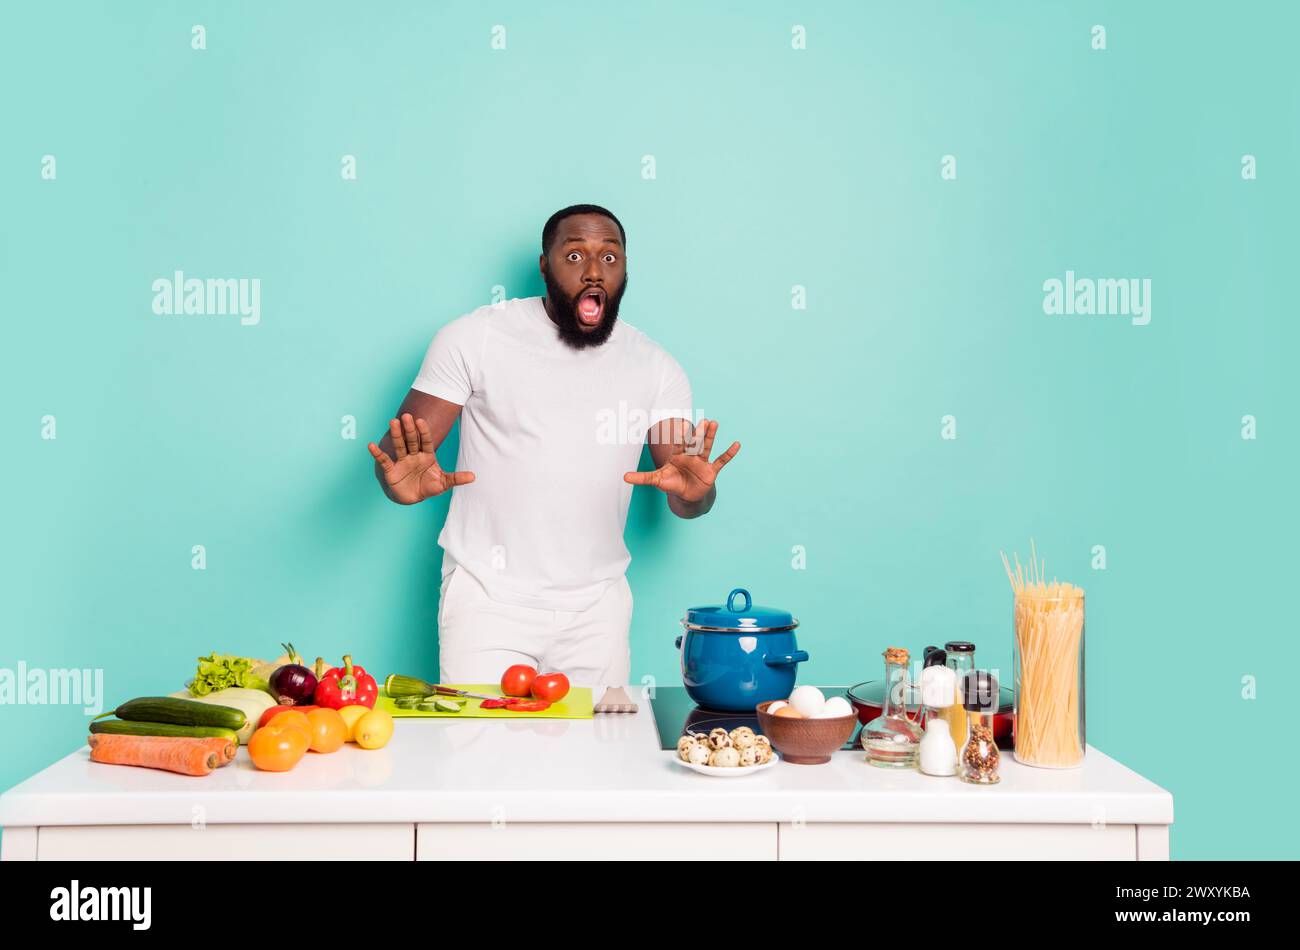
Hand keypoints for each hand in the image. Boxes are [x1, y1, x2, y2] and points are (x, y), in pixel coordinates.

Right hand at [368, 413, 473, 503]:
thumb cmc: (428, 486)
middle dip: (409, 429)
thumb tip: (473, 476)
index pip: (426, 441)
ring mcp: (401, 461)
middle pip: (411, 440)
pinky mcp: (391, 470)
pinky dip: (378, 454)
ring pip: (399, 445)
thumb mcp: (443, 483)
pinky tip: (371, 445)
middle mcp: (413, 455)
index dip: (423, 431)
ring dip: (396, 435)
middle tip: (406, 416)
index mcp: (426, 455)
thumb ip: (456, 478)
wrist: (412, 497)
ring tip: (392, 422)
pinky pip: (384, 460)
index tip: (420, 420)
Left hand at [623, 418, 739, 502]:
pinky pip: (721, 461)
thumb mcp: (656, 480)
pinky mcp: (711, 470)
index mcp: (678, 455)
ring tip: (715, 423)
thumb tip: (623, 477)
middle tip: (704, 420)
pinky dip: (729, 454)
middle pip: (695, 442)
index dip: (681, 436)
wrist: (686, 495)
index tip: (683, 425)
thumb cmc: (671, 484)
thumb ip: (642, 478)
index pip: (679, 444)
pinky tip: (737, 444)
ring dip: (711, 436)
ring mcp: (702, 462)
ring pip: (707, 447)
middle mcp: (690, 455)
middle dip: (699, 433)